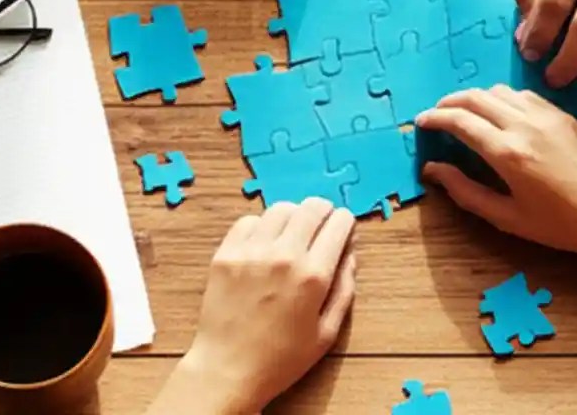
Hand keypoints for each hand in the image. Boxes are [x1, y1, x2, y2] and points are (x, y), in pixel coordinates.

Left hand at [171, 199, 356, 413]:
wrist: (229, 370)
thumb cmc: (282, 358)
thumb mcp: (328, 332)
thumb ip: (345, 289)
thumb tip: (350, 254)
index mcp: (314, 275)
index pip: (339, 224)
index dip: (346, 222)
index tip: (344, 227)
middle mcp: (284, 256)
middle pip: (311, 207)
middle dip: (323, 210)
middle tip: (323, 221)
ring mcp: (251, 252)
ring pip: (280, 209)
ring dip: (293, 216)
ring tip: (293, 232)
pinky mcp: (226, 254)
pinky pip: (248, 221)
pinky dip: (261, 225)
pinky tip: (264, 242)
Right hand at [415, 86, 576, 264]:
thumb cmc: (561, 225)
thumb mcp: (507, 217)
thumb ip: (465, 191)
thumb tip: (433, 169)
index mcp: (507, 153)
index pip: (459, 121)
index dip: (434, 118)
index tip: (421, 124)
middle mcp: (524, 126)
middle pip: (474, 97)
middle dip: (449, 103)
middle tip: (436, 116)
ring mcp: (546, 116)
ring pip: (498, 91)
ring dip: (475, 98)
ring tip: (465, 116)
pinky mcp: (562, 114)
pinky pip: (523, 95)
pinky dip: (502, 100)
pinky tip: (499, 116)